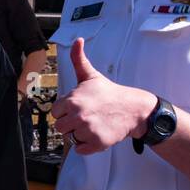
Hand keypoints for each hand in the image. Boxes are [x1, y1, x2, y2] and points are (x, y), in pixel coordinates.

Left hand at [51, 38, 156, 154]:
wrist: (133, 109)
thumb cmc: (108, 93)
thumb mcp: (91, 76)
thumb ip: (79, 60)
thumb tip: (78, 40)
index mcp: (72, 100)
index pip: (56, 112)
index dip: (65, 110)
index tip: (78, 107)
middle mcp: (78, 116)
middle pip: (61, 127)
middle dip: (71, 123)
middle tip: (86, 117)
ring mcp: (88, 130)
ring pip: (71, 138)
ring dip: (80, 134)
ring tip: (93, 124)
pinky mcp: (97, 143)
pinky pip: (81, 150)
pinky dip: (88, 146)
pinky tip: (97, 133)